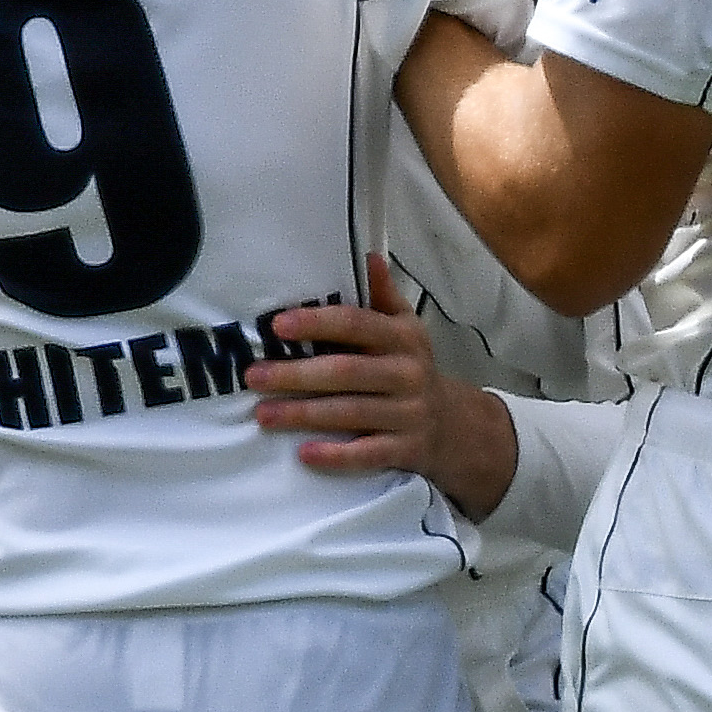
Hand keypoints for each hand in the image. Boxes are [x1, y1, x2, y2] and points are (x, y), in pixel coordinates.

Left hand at [248, 256, 519, 520]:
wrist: (456, 427)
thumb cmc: (412, 369)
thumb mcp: (406, 329)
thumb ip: (383, 295)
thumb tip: (367, 255)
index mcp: (403, 338)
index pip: (356, 324)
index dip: (317, 323)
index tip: (278, 325)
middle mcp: (408, 373)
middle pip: (346, 372)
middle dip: (296, 374)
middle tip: (254, 376)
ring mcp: (409, 414)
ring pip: (352, 413)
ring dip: (304, 414)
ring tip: (262, 414)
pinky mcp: (406, 450)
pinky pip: (369, 454)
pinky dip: (336, 456)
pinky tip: (303, 454)